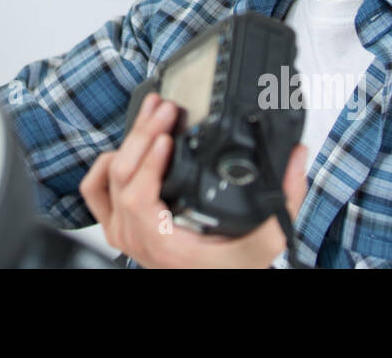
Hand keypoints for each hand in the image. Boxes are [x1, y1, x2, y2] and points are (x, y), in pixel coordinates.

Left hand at [79, 92, 308, 267]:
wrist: (214, 282)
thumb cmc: (232, 268)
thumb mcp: (265, 243)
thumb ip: (284, 202)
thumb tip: (296, 158)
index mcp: (163, 243)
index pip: (138, 196)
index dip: (148, 162)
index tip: (168, 135)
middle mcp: (135, 238)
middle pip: (121, 176)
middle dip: (144, 134)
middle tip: (167, 108)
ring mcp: (122, 231)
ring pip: (108, 176)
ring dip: (129, 140)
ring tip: (154, 113)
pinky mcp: (118, 224)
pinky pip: (95, 189)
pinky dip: (107, 162)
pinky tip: (130, 143)